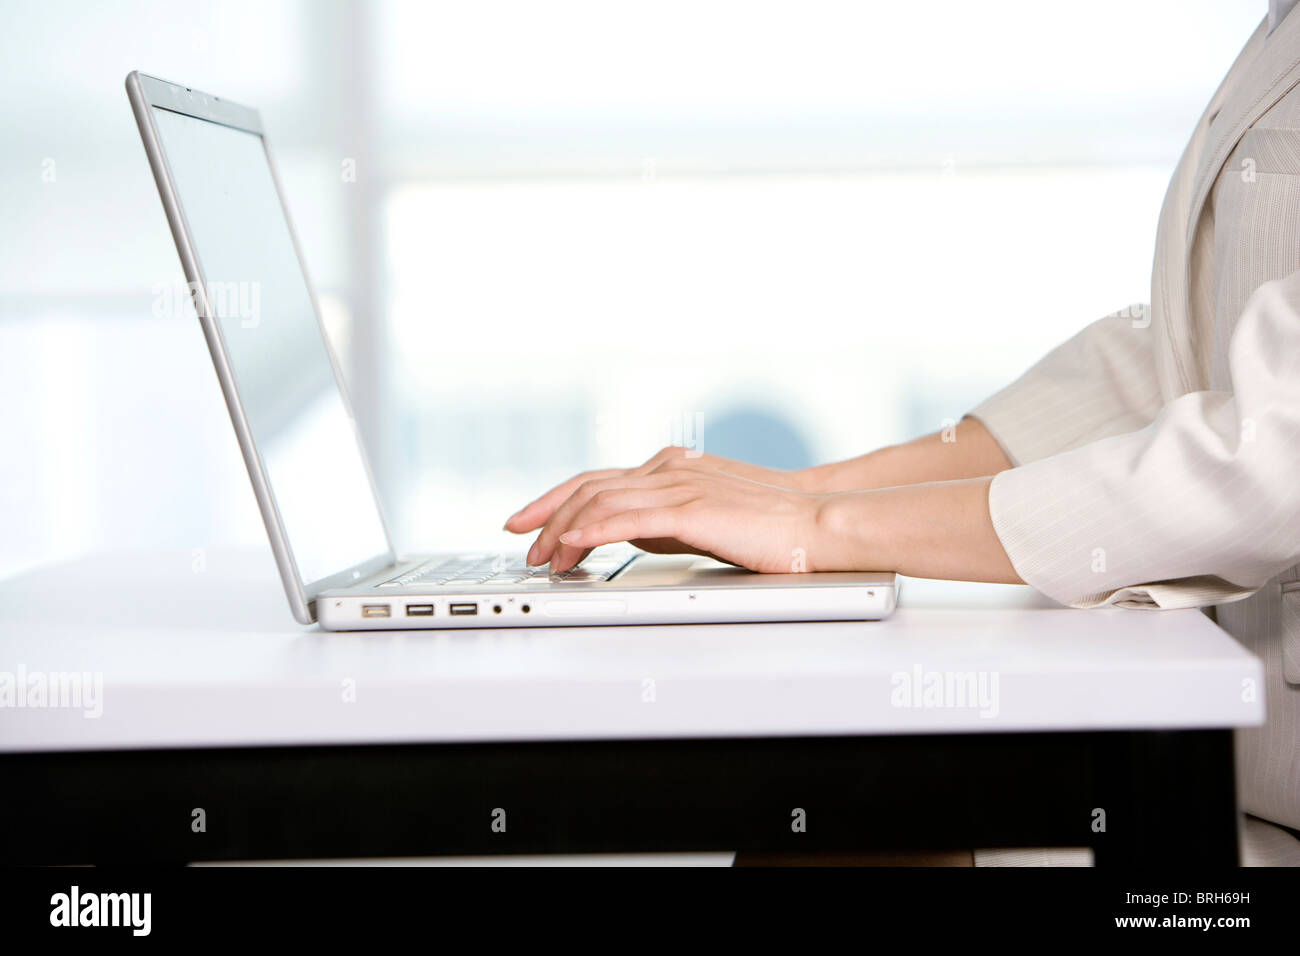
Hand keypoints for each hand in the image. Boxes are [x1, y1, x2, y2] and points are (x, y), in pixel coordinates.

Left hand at [505, 452, 828, 573]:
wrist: (813, 521)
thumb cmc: (766, 524)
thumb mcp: (701, 516)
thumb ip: (662, 518)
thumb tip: (626, 533)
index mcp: (669, 468)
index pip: (597, 478)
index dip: (555, 498)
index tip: (526, 519)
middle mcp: (667, 470)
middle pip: (588, 485)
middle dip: (546, 514)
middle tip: (522, 543)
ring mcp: (678, 486)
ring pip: (601, 501)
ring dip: (563, 530)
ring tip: (544, 558)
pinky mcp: (692, 510)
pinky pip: (628, 520)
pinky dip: (593, 531)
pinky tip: (573, 546)